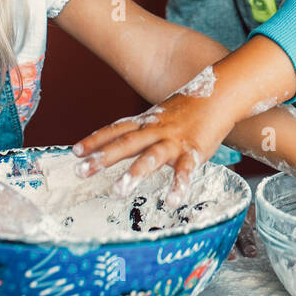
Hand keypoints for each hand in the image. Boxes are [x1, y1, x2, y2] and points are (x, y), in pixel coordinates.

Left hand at [72, 66, 235, 204]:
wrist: (221, 94)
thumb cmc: (190, 107)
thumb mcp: (161, 114)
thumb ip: (143, 129)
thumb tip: (124, 142)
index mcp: (147, 121)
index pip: (116, 130)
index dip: (95, 141)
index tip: (75, 153)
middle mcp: (156, 130)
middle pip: (125, 144)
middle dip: (102, 158)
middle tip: (81, 172)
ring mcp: (174, 141)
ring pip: (150, 158)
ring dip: (133, 174)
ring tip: (117, 192)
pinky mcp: (194, 151)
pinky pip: (184, 171)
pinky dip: (178, 186)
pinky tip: (170, 202)